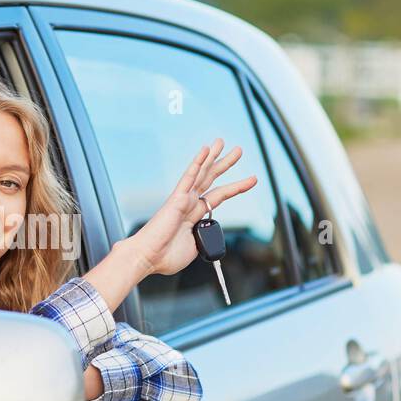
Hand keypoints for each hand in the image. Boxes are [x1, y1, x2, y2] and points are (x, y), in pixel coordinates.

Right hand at [127, 138, 257, 276]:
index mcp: (193, 215)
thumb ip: (203, 239)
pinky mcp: (176, 199)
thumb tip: (208, 239)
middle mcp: (188, 203)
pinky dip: (197, 163)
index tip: (251, 179)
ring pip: (202, 173)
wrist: (148, 258)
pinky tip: (206, 150)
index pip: (218, 196)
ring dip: (213, 157)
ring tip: (222, 142)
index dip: (236, 187)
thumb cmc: (165, 256)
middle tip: (238, 150)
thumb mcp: (194, 248)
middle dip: (225, 163)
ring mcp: (183, 199)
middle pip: (211, 178)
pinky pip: (189, 177)